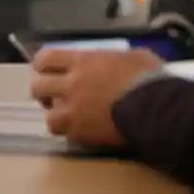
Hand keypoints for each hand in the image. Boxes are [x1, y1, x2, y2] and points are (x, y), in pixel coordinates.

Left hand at [29, 48, 163, 147]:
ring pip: (49, 118)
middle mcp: (71, 85)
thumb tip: (117, 64)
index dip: (42, 66)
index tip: (47, 71)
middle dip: (43, 93)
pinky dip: (73, 134)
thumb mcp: (132, 57)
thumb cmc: (149, 77)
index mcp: (82, 62)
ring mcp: (74, 111)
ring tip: (69, 120)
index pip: (46, 58)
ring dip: (57, 118)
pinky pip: (67, 135)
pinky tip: (85, 133)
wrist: (156, 107)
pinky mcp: (82, 134)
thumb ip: (114, 60)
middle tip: (54, 97)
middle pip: (37, 87)